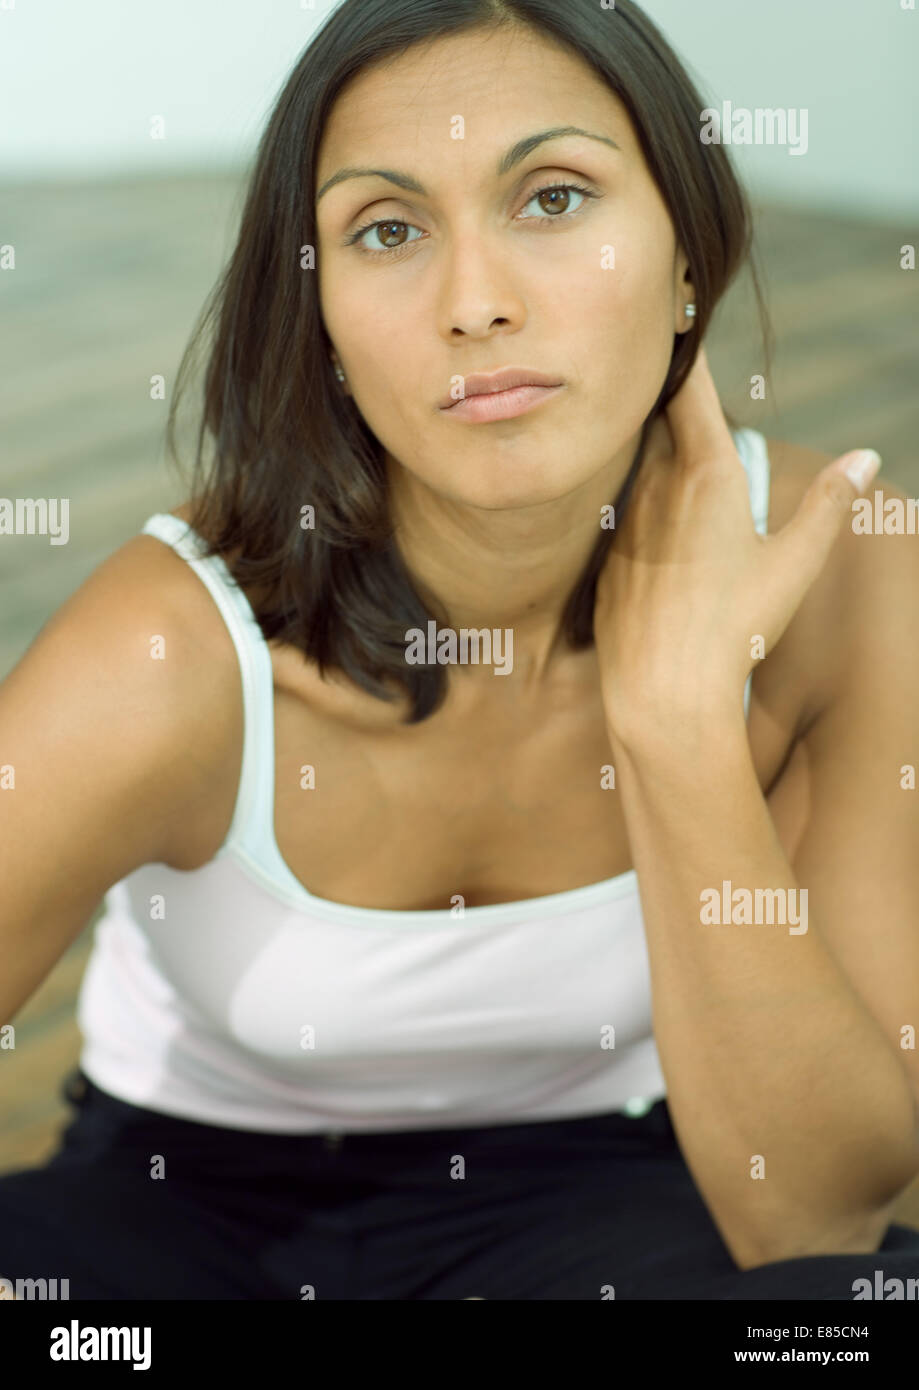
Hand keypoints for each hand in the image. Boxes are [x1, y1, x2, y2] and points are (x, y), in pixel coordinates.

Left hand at [593, 348, 881, 741]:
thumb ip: (829, 504)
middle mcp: (657, 485)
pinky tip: (650, 522)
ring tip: (660, 437)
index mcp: (707, 473)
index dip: (688, 351)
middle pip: (656, 419)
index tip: (682, 313)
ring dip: (650, 450)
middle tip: (672, 366)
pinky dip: (635, 501)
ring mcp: (625, 519)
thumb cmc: (737, 627)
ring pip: (635, 463)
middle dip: (667, 396)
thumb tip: (866, 457)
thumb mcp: (794, 563)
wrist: (663, 688)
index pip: (691, 389)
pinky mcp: (606, 555)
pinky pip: (621, 511)